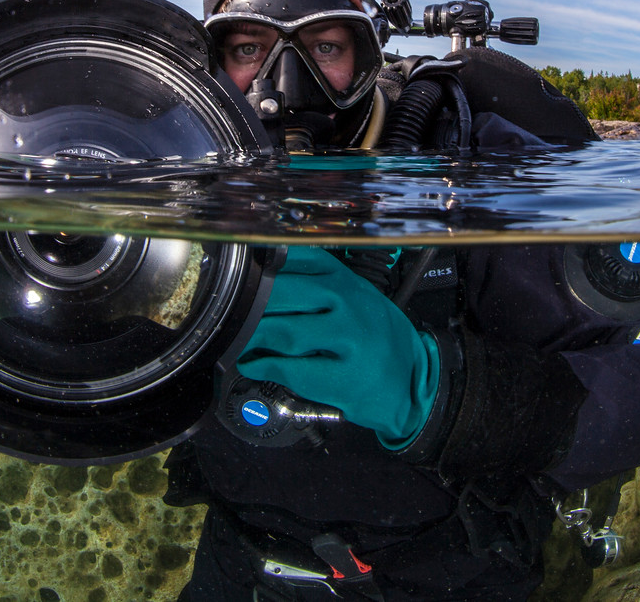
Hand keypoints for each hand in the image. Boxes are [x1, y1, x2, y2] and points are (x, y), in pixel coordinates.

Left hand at [238, 247, 439, 447]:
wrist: (412, 379)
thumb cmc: (376, 336)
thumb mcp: (354, 296)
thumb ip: (314, 283)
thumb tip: (258, 277)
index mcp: (344, 279)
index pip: (292, 259)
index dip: (258, 266)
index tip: (235, 273)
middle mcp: (347, 302)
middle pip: (279, 293)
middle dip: (248, 306)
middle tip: (227, 314)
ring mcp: (348, 338)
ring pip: (283, 330)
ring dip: (251, 337)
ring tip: (236, 340)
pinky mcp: (345, 375)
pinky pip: (291, 368)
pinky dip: (264, 365)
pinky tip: (253, 363)